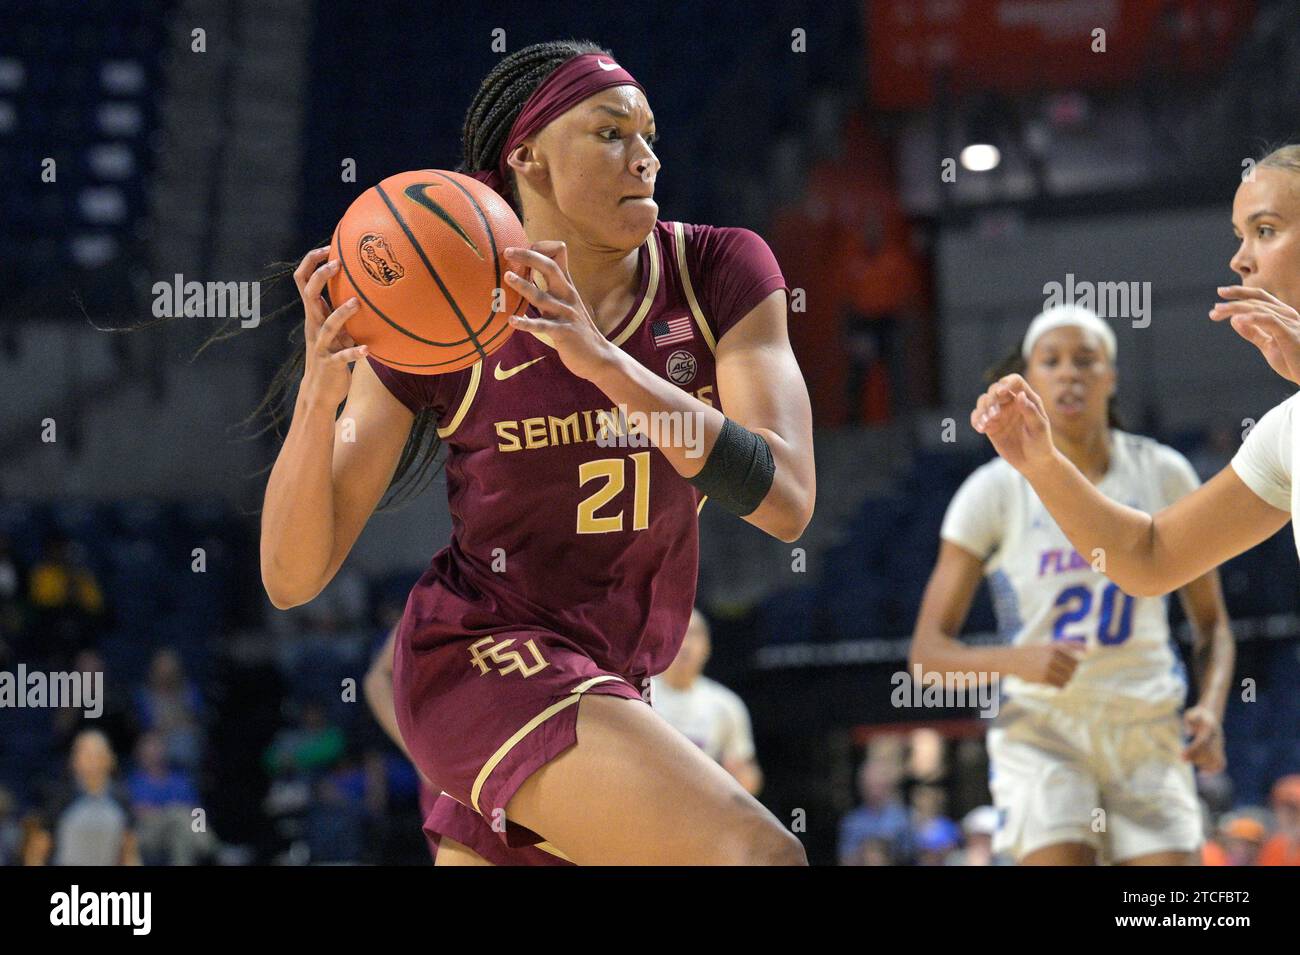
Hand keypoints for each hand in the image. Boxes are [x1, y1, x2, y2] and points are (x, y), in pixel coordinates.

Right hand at [293, 246, 367, 407]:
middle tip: (338, 264)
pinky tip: (367, 351)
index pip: (304, 282)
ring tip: (357, 303)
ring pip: (327, 325)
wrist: (320, 390)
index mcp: (314, 315)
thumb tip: (367, 289)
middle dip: (321, 277)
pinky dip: (353, 353)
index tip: (328, 248)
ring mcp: (321, 345)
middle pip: (309, 295)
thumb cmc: (333, 355)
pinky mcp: (330, 364)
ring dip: (341, 314)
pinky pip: (341, 357)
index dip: (311, 262)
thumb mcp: (337, 330)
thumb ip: (343, 311)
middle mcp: (314, 326)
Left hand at [502, 242, 617, 381]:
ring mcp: (566, 314)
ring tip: (507, 277)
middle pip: (550, 268)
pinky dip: (526, 323)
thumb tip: (531, 273)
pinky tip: (512, 321)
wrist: (598, 356)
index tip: (517, 248)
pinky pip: (542, 326)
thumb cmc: (576, 329)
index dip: (539, 249)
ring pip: (542, 297)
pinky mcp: (564, 333)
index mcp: (566, 287)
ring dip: (524, 286)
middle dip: (529, 257)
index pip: (556, 258)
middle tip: (507, 251)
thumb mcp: (566, 303)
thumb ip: (552, 288)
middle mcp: (567, 296)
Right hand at [971, 374, 1056, 475]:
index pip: (1014, 381)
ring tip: (986, 423)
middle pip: (995, 389)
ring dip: (982, 409)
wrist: (1034, 462)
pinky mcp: (990, 426)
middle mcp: (1011, 403)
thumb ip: (1030, 411)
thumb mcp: (1039, 428)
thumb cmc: (1041, 443)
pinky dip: (976, 420)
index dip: (1006, 383)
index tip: (1001, 393)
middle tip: (993, 414)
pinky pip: (977, 417)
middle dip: (991, 399)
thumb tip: (1019, 395)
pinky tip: (981, 429)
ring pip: (983, 401)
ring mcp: (999, 414)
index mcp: (1026, 399)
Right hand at [1010, 643, 1085, 687]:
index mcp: (1052, 646)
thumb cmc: (1032, 653)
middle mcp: (1051, 655)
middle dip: (1072, 669)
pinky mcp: (1043, 677)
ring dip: (1067, 678)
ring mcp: (1047, 666)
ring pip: (1067, 676)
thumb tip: (1088, 648)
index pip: (1072, 647)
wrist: (1013, 660)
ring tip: (1061, 677)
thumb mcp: (1046, 645)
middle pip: (1073, 665)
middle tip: (1068, 670)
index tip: (1087, 650)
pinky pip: (1060, 684)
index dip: (1081, 649)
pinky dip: (1061, 685)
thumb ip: (1064, 645)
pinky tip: (1057, 683)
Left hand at [1182, 705, 1225, 772]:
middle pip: (1208, 754)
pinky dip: (1213, 771)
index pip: (1202, 742)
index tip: (1182, 756)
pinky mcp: (1219, 751)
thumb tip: (1189, 733)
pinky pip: (1221, 764)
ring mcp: (1219, 746)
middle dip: (1194, 758)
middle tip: (1182, 758)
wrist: (1212, 715)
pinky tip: (1201, 773)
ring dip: (1202, 764)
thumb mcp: (1191, 713)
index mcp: (1210, 729)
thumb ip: (1189, 721)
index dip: (1192, 750)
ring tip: (1189, 760)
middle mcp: (1216, 739)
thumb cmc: (1198, 714)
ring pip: (1216, 761)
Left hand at [1211, 285, 1299, 385]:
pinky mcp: (1291, 334)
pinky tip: (1238, 319)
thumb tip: (1234, 320)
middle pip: (1256, 302)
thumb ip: (1254, 333)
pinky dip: (1253, 318)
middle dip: (1232, 305)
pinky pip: (1270, 321)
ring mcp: (1290, 323)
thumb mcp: (1268, 345)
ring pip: (1259, 309)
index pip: (1260, 297)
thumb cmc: (1294, 361)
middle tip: (1214, 310)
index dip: (1241, 292)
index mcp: (1282, 315)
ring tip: (1218, 312)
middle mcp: (1287, 315)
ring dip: (1236, 309)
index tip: (1221, 292)